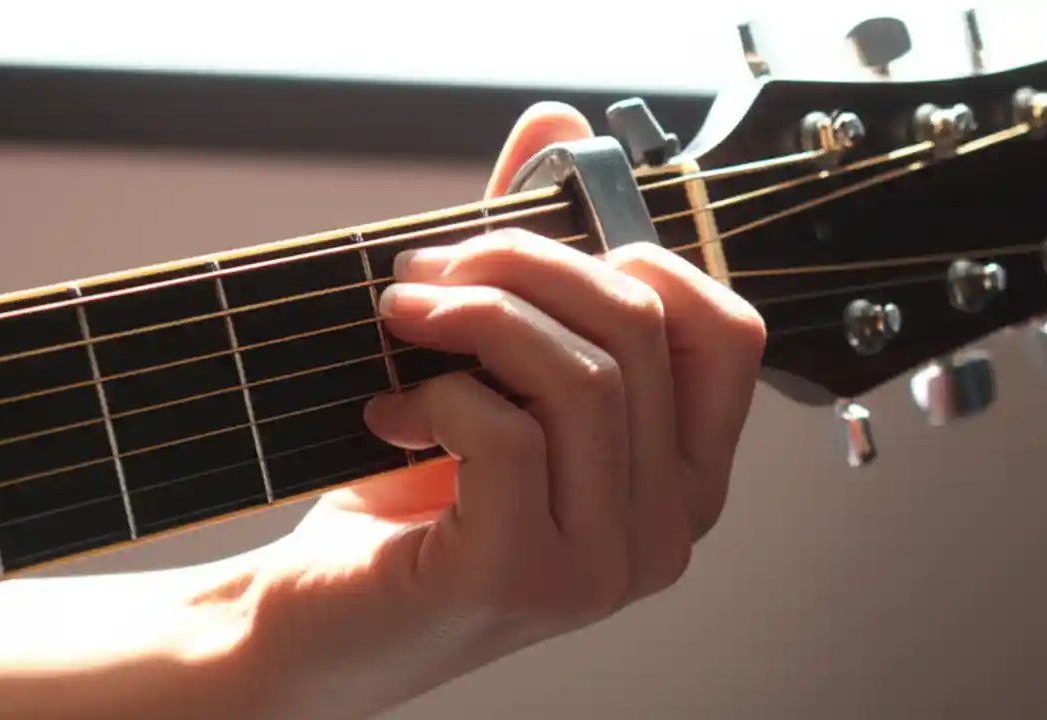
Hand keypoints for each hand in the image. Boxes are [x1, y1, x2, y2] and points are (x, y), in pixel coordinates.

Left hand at [249, 102, 766, 715]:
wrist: (319, 621)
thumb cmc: (412, 499)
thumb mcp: (490, 371)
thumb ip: (531, 259)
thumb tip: (555, 125)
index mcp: (679, 479)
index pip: (727, 333)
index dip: (638, 257)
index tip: (535, 248)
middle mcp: (666, 532)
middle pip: (644, 331)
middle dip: (523, 263)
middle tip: (430, 266)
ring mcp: (605, 567)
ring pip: (585, 376)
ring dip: (475, 315)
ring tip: (402, 317)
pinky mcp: (525, 578)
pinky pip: (507, 433)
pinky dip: (440, 394)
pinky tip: (395, 416)